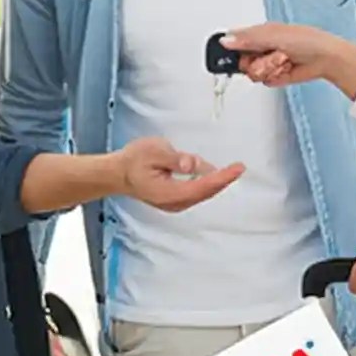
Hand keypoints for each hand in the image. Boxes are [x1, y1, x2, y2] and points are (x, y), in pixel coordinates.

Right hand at [120, 137, 244, 211]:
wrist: (116, 174)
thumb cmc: (132, 161)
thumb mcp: (153, 151)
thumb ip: (175, 159)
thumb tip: (191, 165)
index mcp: (169, 193)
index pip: (203, 186)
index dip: (222, 177)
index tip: (237, 168)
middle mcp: (173, 203)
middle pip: (205, 193)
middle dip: (224, 181)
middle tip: (239, 168)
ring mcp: (173, 204)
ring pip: (201, 195)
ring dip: (216, 184)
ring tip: (231, 171)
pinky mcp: (172, 201)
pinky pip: (195, 194)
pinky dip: (206, 186)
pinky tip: (213, 177)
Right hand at [221, 23, 355, 98]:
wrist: (325, 58)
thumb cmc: (306, 40)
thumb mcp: (273, 35)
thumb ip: (247, 39)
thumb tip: (225, 40)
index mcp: (259, 33)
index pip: (235, 42)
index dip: (234, 50)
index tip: (239, 53)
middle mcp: (262, 48)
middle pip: (242, 62)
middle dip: (255, 62)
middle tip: (268, 56)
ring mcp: (268, 63)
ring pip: (252, 73)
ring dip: (267, 69)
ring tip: (281, 62)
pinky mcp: (275, 76)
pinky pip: (264, 81)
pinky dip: (274, 77)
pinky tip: (285, 70)